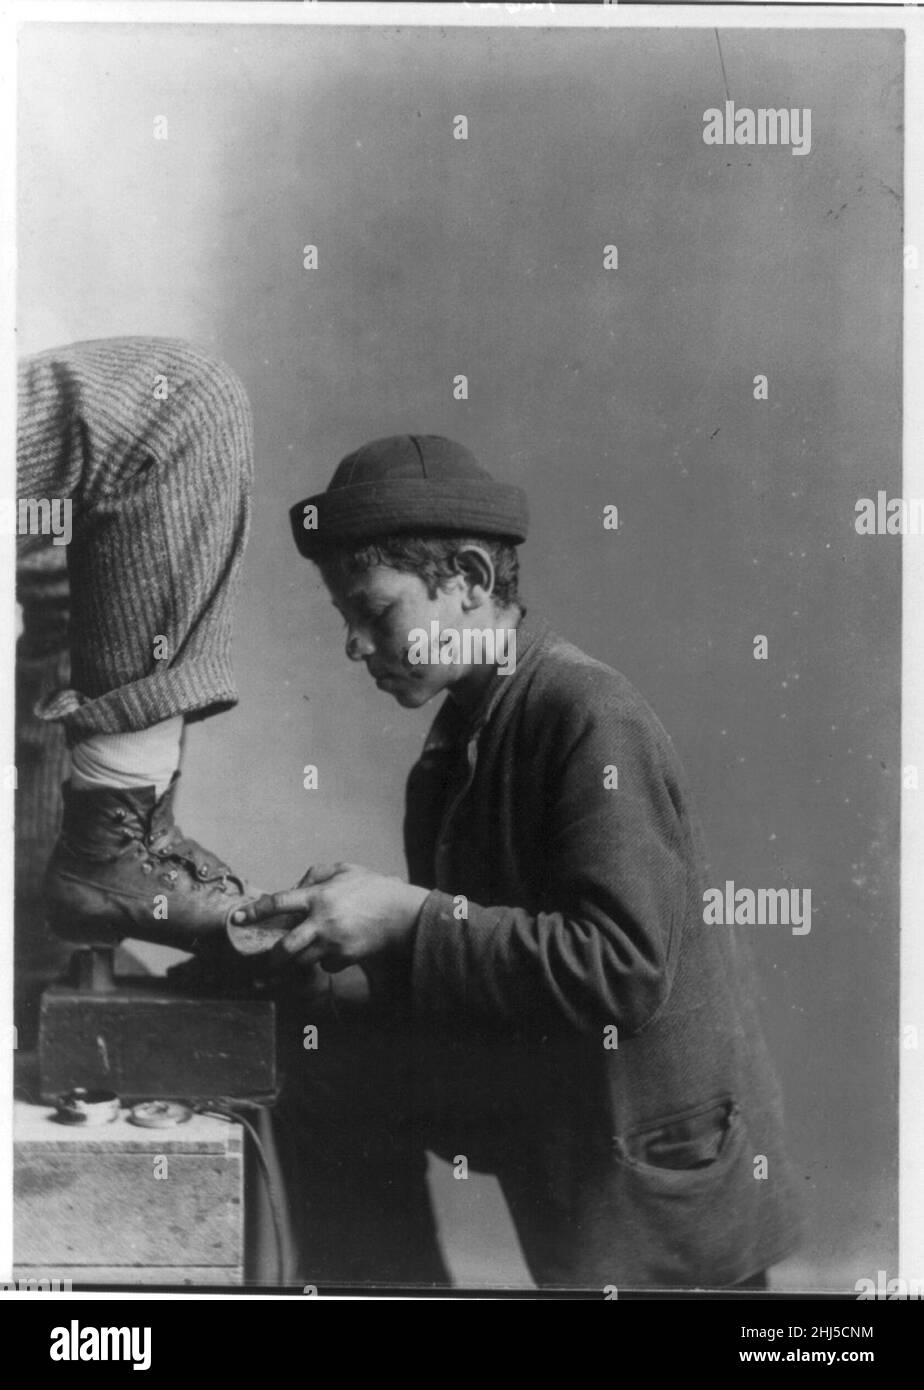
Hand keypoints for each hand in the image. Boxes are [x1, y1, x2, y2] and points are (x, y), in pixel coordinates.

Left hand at [229, 862, 428, 972]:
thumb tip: (293, 889)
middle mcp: (323, 921)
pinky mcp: (345, 957)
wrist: (402, 913)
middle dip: (271, 957)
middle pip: (286, 947)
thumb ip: (314, 875)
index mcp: (319, 896)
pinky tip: (333, 951)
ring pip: (302, 960)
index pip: (278, 904)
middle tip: (266, 959)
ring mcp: (334, 942)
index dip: (254, 912)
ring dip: (298, 959)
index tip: (236, 918)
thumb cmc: (372, 888)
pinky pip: (325, 965)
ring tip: (298, 956)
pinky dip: (324, 961)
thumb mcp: (343, 870)